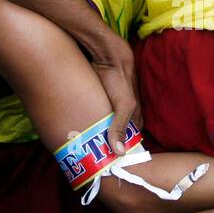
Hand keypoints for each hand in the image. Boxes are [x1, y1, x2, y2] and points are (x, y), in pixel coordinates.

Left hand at [86, 34, 141, 153]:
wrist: (107, 52)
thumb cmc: (119, 79)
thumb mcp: (123, 105)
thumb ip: (120, 127)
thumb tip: (120, 153)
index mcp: (134, 113)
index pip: (132, 136)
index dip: (124, 147)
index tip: (112, 160)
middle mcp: (124, 108)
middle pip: (118, 128)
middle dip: (109, 140)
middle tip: (94, 154)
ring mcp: (111, 100)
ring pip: (106, 119)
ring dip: (98, 128)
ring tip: (84, 141)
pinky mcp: (99, 92)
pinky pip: (95, 109)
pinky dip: (89, 116)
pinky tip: (79, 122)